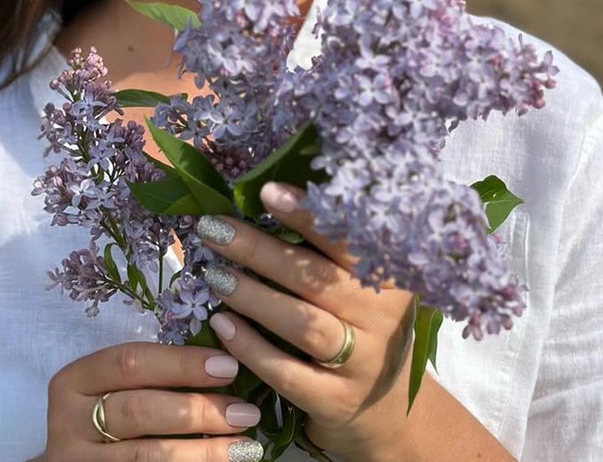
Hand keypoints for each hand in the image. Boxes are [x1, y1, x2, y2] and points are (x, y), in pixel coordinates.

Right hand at [42, 340, 265, 459]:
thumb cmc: (105, 411)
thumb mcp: (113, 387)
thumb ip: (152, 373)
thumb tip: (222, 360)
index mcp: (74, 381)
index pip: (130, 363)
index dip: (182, 363)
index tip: (228, 366)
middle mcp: (69, 423)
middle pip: (140, 410)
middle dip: (198, 410)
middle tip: (244, 411)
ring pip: (148, 455)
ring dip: (204, 450)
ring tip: (245, 444)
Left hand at [196, 181, 419, 460]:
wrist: (382, 411)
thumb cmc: (356, 326)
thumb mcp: (356, 285)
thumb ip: (323, 249)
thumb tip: (264, 195)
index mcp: (388, 274)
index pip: (347, 237)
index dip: (307, 213)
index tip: (267, 191)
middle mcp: (383, 316)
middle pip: (317, 278)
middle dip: (261, 250)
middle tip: (216, 229)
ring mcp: (364, 363)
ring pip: (304, 325)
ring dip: (254, 297)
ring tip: (215, 275)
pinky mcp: (337, 402)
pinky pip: (288, 373)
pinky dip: (252, 347)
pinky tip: (222, 324)